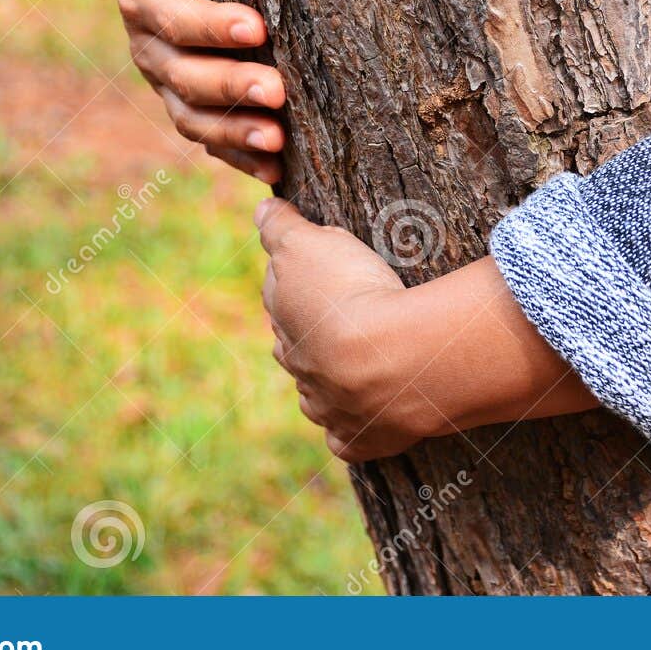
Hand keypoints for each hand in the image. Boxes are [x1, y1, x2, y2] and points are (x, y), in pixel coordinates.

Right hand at [117, 0, 285, 182]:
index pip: (172, 16)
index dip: (210, 25)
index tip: (258, 27)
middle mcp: (150, 48)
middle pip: (184, 76)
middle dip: (231, 85)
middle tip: (277, 90)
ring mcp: (170, 85)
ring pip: (194, 119)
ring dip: (236, 131)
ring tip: (279, 140)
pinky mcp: (195, 110)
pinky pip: (213, 143)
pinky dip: (242, 159)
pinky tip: (278, 170)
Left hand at [255, 198, 599, 461]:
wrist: (390, 363)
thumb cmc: (347, 296)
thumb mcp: (307, 244)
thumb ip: (279, 227)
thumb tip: (259, 209)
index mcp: (283, 325)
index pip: (280, 304)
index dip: (295, 290)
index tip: (312, 281)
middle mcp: (299, 372)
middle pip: (296, 354)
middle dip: (308, 341)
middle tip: (335, 325)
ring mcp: (328, 409)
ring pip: (319, 397)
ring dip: (330, 386)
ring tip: (357, 371)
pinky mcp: (362, 440)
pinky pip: (349, 440)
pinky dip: (353, 432)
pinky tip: (364, 422)